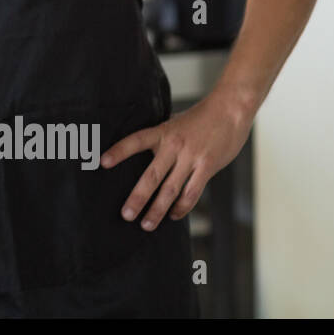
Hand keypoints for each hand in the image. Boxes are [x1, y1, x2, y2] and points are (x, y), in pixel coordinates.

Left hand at [100, 90, 253, 230]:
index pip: (135, 141)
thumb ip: (162, 138)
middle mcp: (174, 146)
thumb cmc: (201, 117)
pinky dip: (182, 207)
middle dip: (138, 197)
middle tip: (126, 215)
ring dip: (158, 210)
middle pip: (152, 176)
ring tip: (146, 225)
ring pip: (171, 190)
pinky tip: (173, 216)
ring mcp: (191, 158)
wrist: (230, 110)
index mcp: (162, 132)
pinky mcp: (207, 167)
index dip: (119, 151)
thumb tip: (145, 151)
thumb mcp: (175, 122)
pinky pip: (192, 192)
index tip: (103, 163)